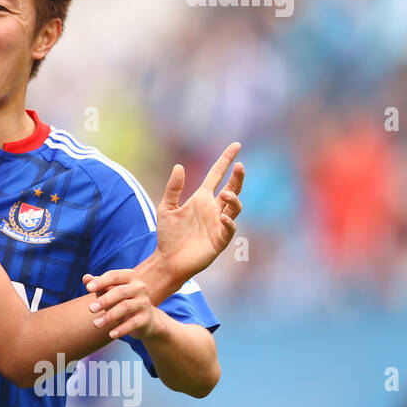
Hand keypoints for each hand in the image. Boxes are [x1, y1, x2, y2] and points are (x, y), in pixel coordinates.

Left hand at [82, 271, 155, 339]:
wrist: (144, 319)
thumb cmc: (121, 301)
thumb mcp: (109, 292)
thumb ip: (97, 285)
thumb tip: (86, 278)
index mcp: (130, 276)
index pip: (114, 276)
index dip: (101, 282)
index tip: (88, 289)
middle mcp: (139, 287)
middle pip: (120, 292)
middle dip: (105, 300)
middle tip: (91, 309)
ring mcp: (144, 303)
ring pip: (125, 307)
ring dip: (109, 316)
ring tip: (96, 324)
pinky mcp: (146, 318)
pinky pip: (133, 323)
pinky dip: (121, 329)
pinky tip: (111, 334)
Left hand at [152, 142, 244, 283]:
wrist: (167, 260)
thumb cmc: (168, 235)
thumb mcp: (166, 208)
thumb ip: (173, 188)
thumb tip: (178, 166)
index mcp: (202, 198)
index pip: (217, 175)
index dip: (226, 160)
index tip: (236, 146)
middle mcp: (214, 209)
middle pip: (231, 188)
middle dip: (237, 177)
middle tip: (240, 166)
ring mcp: (219, 223)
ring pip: (235, 207)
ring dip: (233, 199)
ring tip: (226, 194)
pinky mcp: (220, 239)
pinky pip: (229, 228)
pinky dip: (229, 222)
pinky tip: (223, 217)